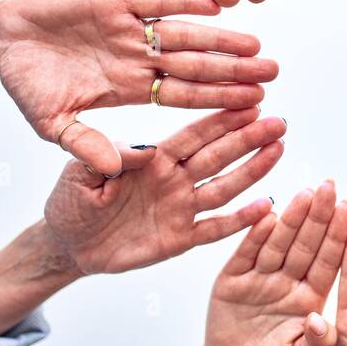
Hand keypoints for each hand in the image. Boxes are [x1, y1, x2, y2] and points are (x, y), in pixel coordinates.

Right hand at [0, 0, 276, 175]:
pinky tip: (214, 4)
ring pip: (183, 35)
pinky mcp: (114, 1)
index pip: (184, 96)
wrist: (2, 42)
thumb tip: (116, 166)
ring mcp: (130, 30)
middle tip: (272, 72)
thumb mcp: (52, 123)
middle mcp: (138, 59)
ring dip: (218, 39)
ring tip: (254, 44)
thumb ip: (85, 143)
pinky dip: (181, 2)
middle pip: (195, 66)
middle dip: (232, 70)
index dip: (217, 100)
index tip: (253, 105)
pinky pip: (154, 2)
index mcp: (130, 88)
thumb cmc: (29, 85)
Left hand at [42, 108, 284, 274]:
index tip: (248, 102)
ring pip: (224, 186)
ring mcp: (180, 208)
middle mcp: (173, 179)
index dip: (220, 120)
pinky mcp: (180, 239)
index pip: (193, 135)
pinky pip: (214, 229)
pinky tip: (266, 206)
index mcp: (153, 158)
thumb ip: (108, 158)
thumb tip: (144, 148)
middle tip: (277, 121)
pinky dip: (240, 220)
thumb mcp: (78, 175)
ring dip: (253, 169)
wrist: (68, 244)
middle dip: (248, 138)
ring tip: (279, 150)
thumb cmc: (71, 203)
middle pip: (217, 156)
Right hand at [201, 181, 346, 345]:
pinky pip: (246, 252)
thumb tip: (322, 321)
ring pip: (279, 243)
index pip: (328, 262)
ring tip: (305, 193)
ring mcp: (261, 276)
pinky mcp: (232, 277)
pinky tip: (266, 212)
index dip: (339, 236)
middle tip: (331, 187)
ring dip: (291, 218)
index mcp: (311, 297)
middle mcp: (289, 280)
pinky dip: (254, 234)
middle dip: (319, 215)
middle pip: (306, 245)